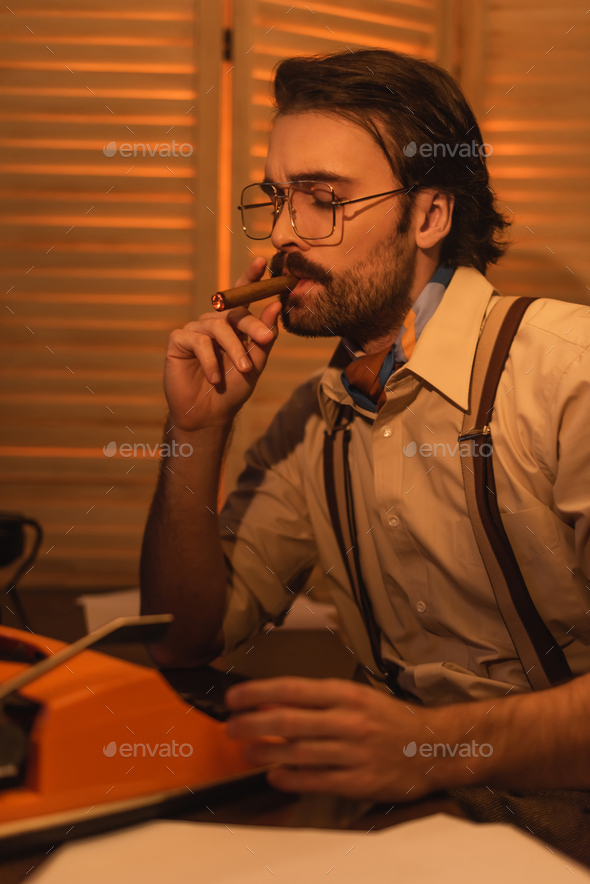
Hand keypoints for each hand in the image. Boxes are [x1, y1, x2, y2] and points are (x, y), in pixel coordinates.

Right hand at [164, 257, 281, 430]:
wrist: (210, 414)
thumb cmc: (234, 388)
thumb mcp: (255, 363)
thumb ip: (265, 336)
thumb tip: (275, 306)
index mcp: (234, 324)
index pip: (243, 296)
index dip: (251, 276)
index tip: (263, 261)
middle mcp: (214, 322)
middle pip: (234, 313)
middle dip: (252, 325)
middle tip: (264, 339)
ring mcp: (195, 329)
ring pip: (217, 327)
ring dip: (233, 349)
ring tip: (243, 370)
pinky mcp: (178, 340)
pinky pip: (198, 341)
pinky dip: (210, 360)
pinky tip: (214, 378)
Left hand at [224, 677, 436, 801]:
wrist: (433, 746)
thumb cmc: (389, 719)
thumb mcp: (356, 697)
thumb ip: (319, 700)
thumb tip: (274, 701)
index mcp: (346, 694)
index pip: (292, 689)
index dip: (258, 692)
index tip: (234, 697)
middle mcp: (348, 720)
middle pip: (288, 721)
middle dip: (253, 724)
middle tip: (231, 728)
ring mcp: (354, 752)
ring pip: (298, 752)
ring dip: (265, 753)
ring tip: (246, 752)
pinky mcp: (360, 780)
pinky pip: (317, 780)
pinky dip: (291, 778)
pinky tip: (275, 775)